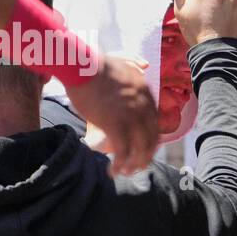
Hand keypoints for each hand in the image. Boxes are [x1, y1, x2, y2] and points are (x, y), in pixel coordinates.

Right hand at [66, 53, 157, 174]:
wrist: (81, 65)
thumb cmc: (95, 64)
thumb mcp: (123, 62)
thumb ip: (136, 65)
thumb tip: (145, 65)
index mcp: (147, 93)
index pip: (155, 123)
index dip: (152, 139)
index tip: (145, 149)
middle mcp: (144, 106)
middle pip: (152, 139)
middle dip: (146, 155)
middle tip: (138, 166)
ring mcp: (132, 116)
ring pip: (140, 149)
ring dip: (134, 164)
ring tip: (125, 172)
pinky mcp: (116, 124)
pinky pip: (123, 152)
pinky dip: (120, 164)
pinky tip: (113, 171)